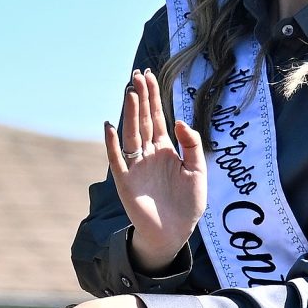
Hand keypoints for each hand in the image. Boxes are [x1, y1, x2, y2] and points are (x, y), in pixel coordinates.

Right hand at [110, 68, 203, 271]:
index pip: (157, 118)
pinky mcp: (126, 183)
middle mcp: (148, 154)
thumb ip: (191, 145)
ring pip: (131, 134)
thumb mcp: (198, 171)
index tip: (149, 77)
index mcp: (165, 150)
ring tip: (129, 92)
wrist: (176, 233)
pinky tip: (109, 127)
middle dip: (141, 98)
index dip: (153, 97)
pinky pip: (117, 160)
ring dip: (129, 114)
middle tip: (137, 74)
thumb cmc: (188, 204)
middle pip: (143, 120)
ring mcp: (136, 167)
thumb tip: (178, 120)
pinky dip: (112, 145)